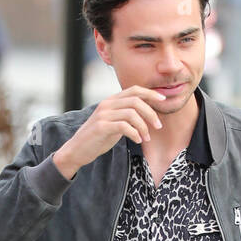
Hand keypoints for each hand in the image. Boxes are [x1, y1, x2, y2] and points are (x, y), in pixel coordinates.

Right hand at [53, 84, 167, 177]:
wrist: (77, 150)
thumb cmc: (98, 138)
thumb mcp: (113, 123)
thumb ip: (126, 116)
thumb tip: (145, 114)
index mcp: (111, 101)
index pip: (134, 90)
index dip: (150, 94)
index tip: (163, 101)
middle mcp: (107, 104)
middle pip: (136, 101)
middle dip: (151, 113)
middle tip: (158, 126)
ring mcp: (103, 115)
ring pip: (132, 113)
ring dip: (144, 126)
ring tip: (147, 138)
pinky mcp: (101, 127)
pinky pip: (124, 126)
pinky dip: (135, 133)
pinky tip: (138, 140)